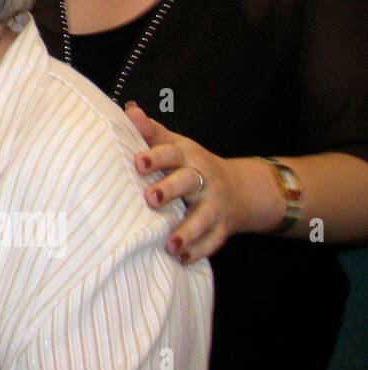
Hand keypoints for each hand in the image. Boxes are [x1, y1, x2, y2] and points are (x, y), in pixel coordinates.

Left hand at [125, 102, 278, 262]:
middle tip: (150, 199)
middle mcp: (203, 179)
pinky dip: (199, 251)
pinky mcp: (222, 227)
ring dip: (187, 231)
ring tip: (170, 244)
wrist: (240, 189)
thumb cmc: (191, 164)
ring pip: (203, 217)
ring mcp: (215, 204)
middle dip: (170, 190)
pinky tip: (182, 260)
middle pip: (188, 182)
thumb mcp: (176, 144)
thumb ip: (151, 131)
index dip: (156, 156)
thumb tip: (129, 109)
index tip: (138, 162)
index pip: (171, 153)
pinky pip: (213, 241)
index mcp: (187, 156)